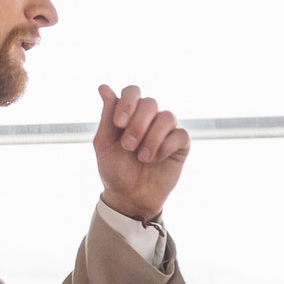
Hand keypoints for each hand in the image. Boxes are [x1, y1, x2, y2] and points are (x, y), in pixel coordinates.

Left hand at [94, 85, 189, 222]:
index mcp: (130, 114)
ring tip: (142, 157)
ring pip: (167, 117)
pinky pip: (180, 134)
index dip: (127, 103)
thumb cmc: (115, 170)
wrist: (130, 197)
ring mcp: (166, 130)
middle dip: (138, 124)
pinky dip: (166, 146)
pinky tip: (157, 159)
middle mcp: (149, 118)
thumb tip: (104, 87)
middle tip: (128, 146)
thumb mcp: (104, 143)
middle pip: (150, 102)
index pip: (133, 91)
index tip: (119, 123)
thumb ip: (107, 116)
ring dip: (152, 138)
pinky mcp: (180, 145)